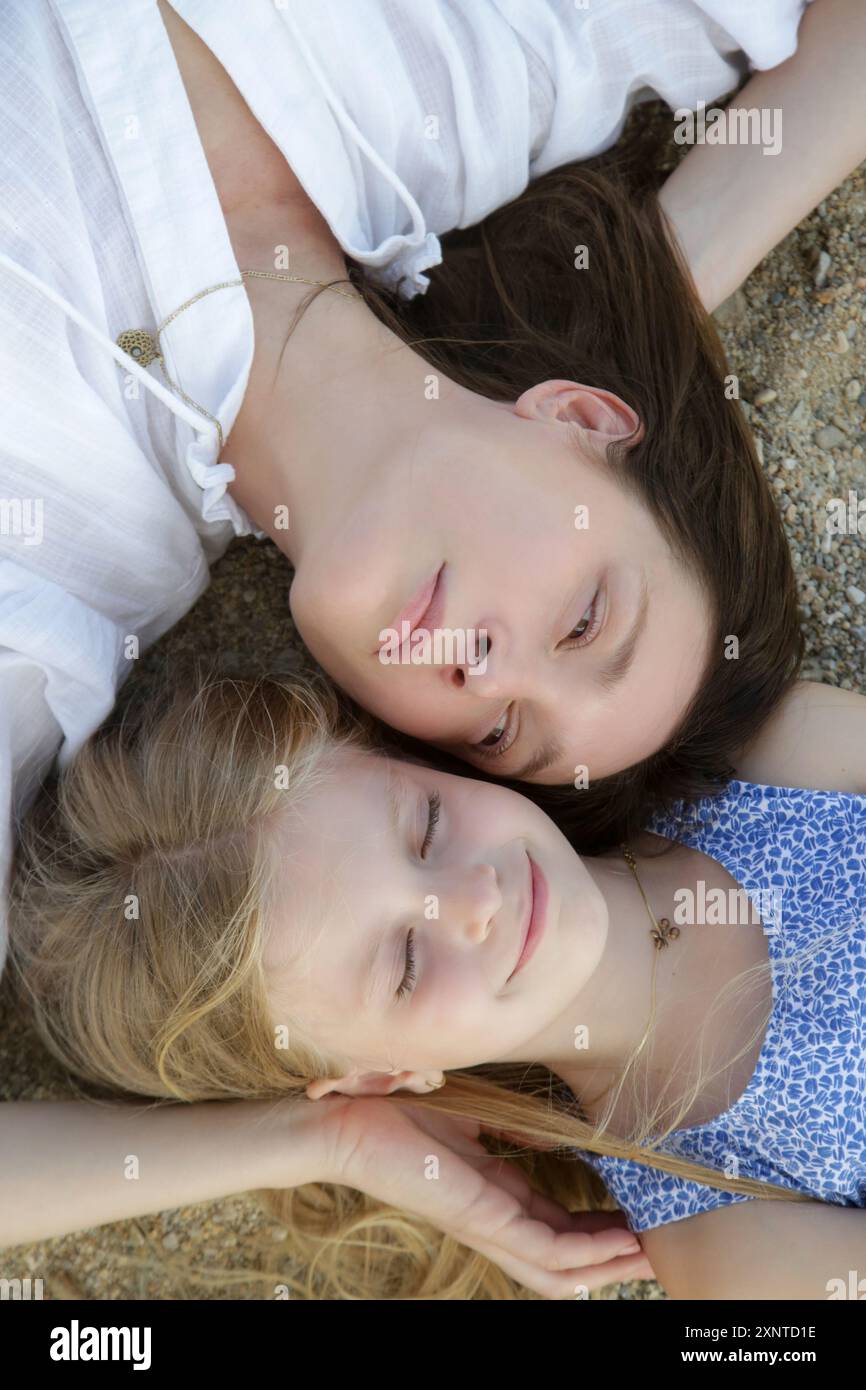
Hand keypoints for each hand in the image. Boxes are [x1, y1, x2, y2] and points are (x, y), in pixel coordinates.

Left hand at [313, 1092, 654, 1298]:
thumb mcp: (468, 1119)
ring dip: (608, 1264)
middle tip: (661, 1246)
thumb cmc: (396, 1113)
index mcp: (491, 1198)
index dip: (598, 1230)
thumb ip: (506, 1130)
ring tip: (650, 1250)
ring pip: (559, 1270)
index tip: (640, 1216)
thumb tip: (547, 1128)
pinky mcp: (479, 1217)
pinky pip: (543, 1247)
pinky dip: (585, 1249)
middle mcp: (492, 1222)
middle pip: (564, 1263)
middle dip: (614, 1258)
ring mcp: (486, 1224)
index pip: (555, 1227)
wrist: (345, 1120)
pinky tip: (617, 1238)